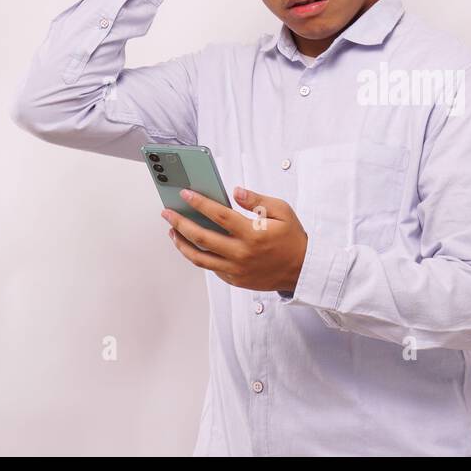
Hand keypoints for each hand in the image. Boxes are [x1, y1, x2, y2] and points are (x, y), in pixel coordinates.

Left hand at [161, 185, 308, 291]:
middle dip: (180, 223)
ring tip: (172, 231)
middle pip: (201, 237)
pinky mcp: (235, 279)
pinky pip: (210, 268)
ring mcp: (236, 269)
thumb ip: (257, 200)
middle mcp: (241, 252)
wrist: (302, 270)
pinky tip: (190, 246)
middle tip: (168, 213)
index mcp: (252, 233)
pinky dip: (197, 256)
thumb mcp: (282, 211)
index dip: (199, 203)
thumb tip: (236, 191)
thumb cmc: (292, 239)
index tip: (185, 194)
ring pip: (199, 257)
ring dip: (182, 243)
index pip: (218, 215)